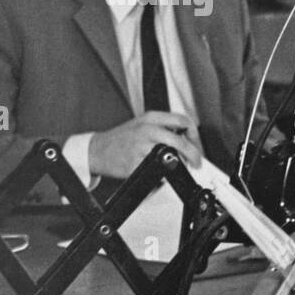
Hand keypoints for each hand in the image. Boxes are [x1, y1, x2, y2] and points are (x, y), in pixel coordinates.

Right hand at [88, 112, 202, 178]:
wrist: (97, 150)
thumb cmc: (122, 139)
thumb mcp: (142, 124)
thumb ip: (164, 128)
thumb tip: (188, 140)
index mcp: (151, 118)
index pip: (182, 121)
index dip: (194, 135)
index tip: (196, 144)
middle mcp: (147, 130)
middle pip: (180, 141)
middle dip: (193, 154)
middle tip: (197, 162)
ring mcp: (140, 147)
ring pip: (171, 157)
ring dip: (180, 165)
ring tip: (180, 167)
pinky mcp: (135, 164)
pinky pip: (157, 172)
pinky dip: (163, 176)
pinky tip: (160, 173)